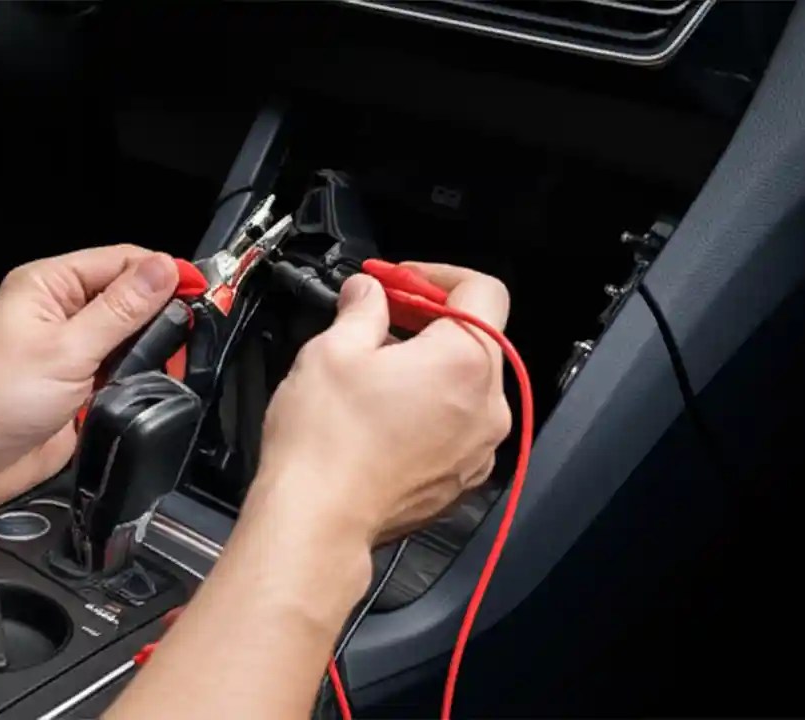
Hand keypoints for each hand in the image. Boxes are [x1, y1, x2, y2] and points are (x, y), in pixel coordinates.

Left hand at [0, 245, 178, 519]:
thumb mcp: (67, 350)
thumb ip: (121, 311)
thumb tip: (162, 269)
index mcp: (49, 286)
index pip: (120, 261)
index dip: (162, 272)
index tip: (200, 290)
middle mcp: (60, 313)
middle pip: (130, 298)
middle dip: (162, 315)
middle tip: (188, 336)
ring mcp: (69, 352)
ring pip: (130, 339)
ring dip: (152, 352)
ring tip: (168, 366)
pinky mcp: (77, 388)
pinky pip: (120, 374)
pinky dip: (138, 380)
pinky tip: (149, 389)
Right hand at [244, 263, 511, 549]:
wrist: (317, 521)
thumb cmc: (324, 441)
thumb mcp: (331, 350)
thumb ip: (362, 309)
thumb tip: (368, 293)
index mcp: (465, 362)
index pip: (483, 290)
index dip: (437, 275)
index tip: (399, 280)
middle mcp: (487, 407)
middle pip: (477, 339)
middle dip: (428, 321)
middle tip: (378, 318)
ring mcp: (478, 449)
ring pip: (466, 386)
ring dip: (429, 367)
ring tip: (374, 371)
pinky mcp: (461, 480)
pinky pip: (458, 428)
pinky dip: (430, 410)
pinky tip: (383, 414)